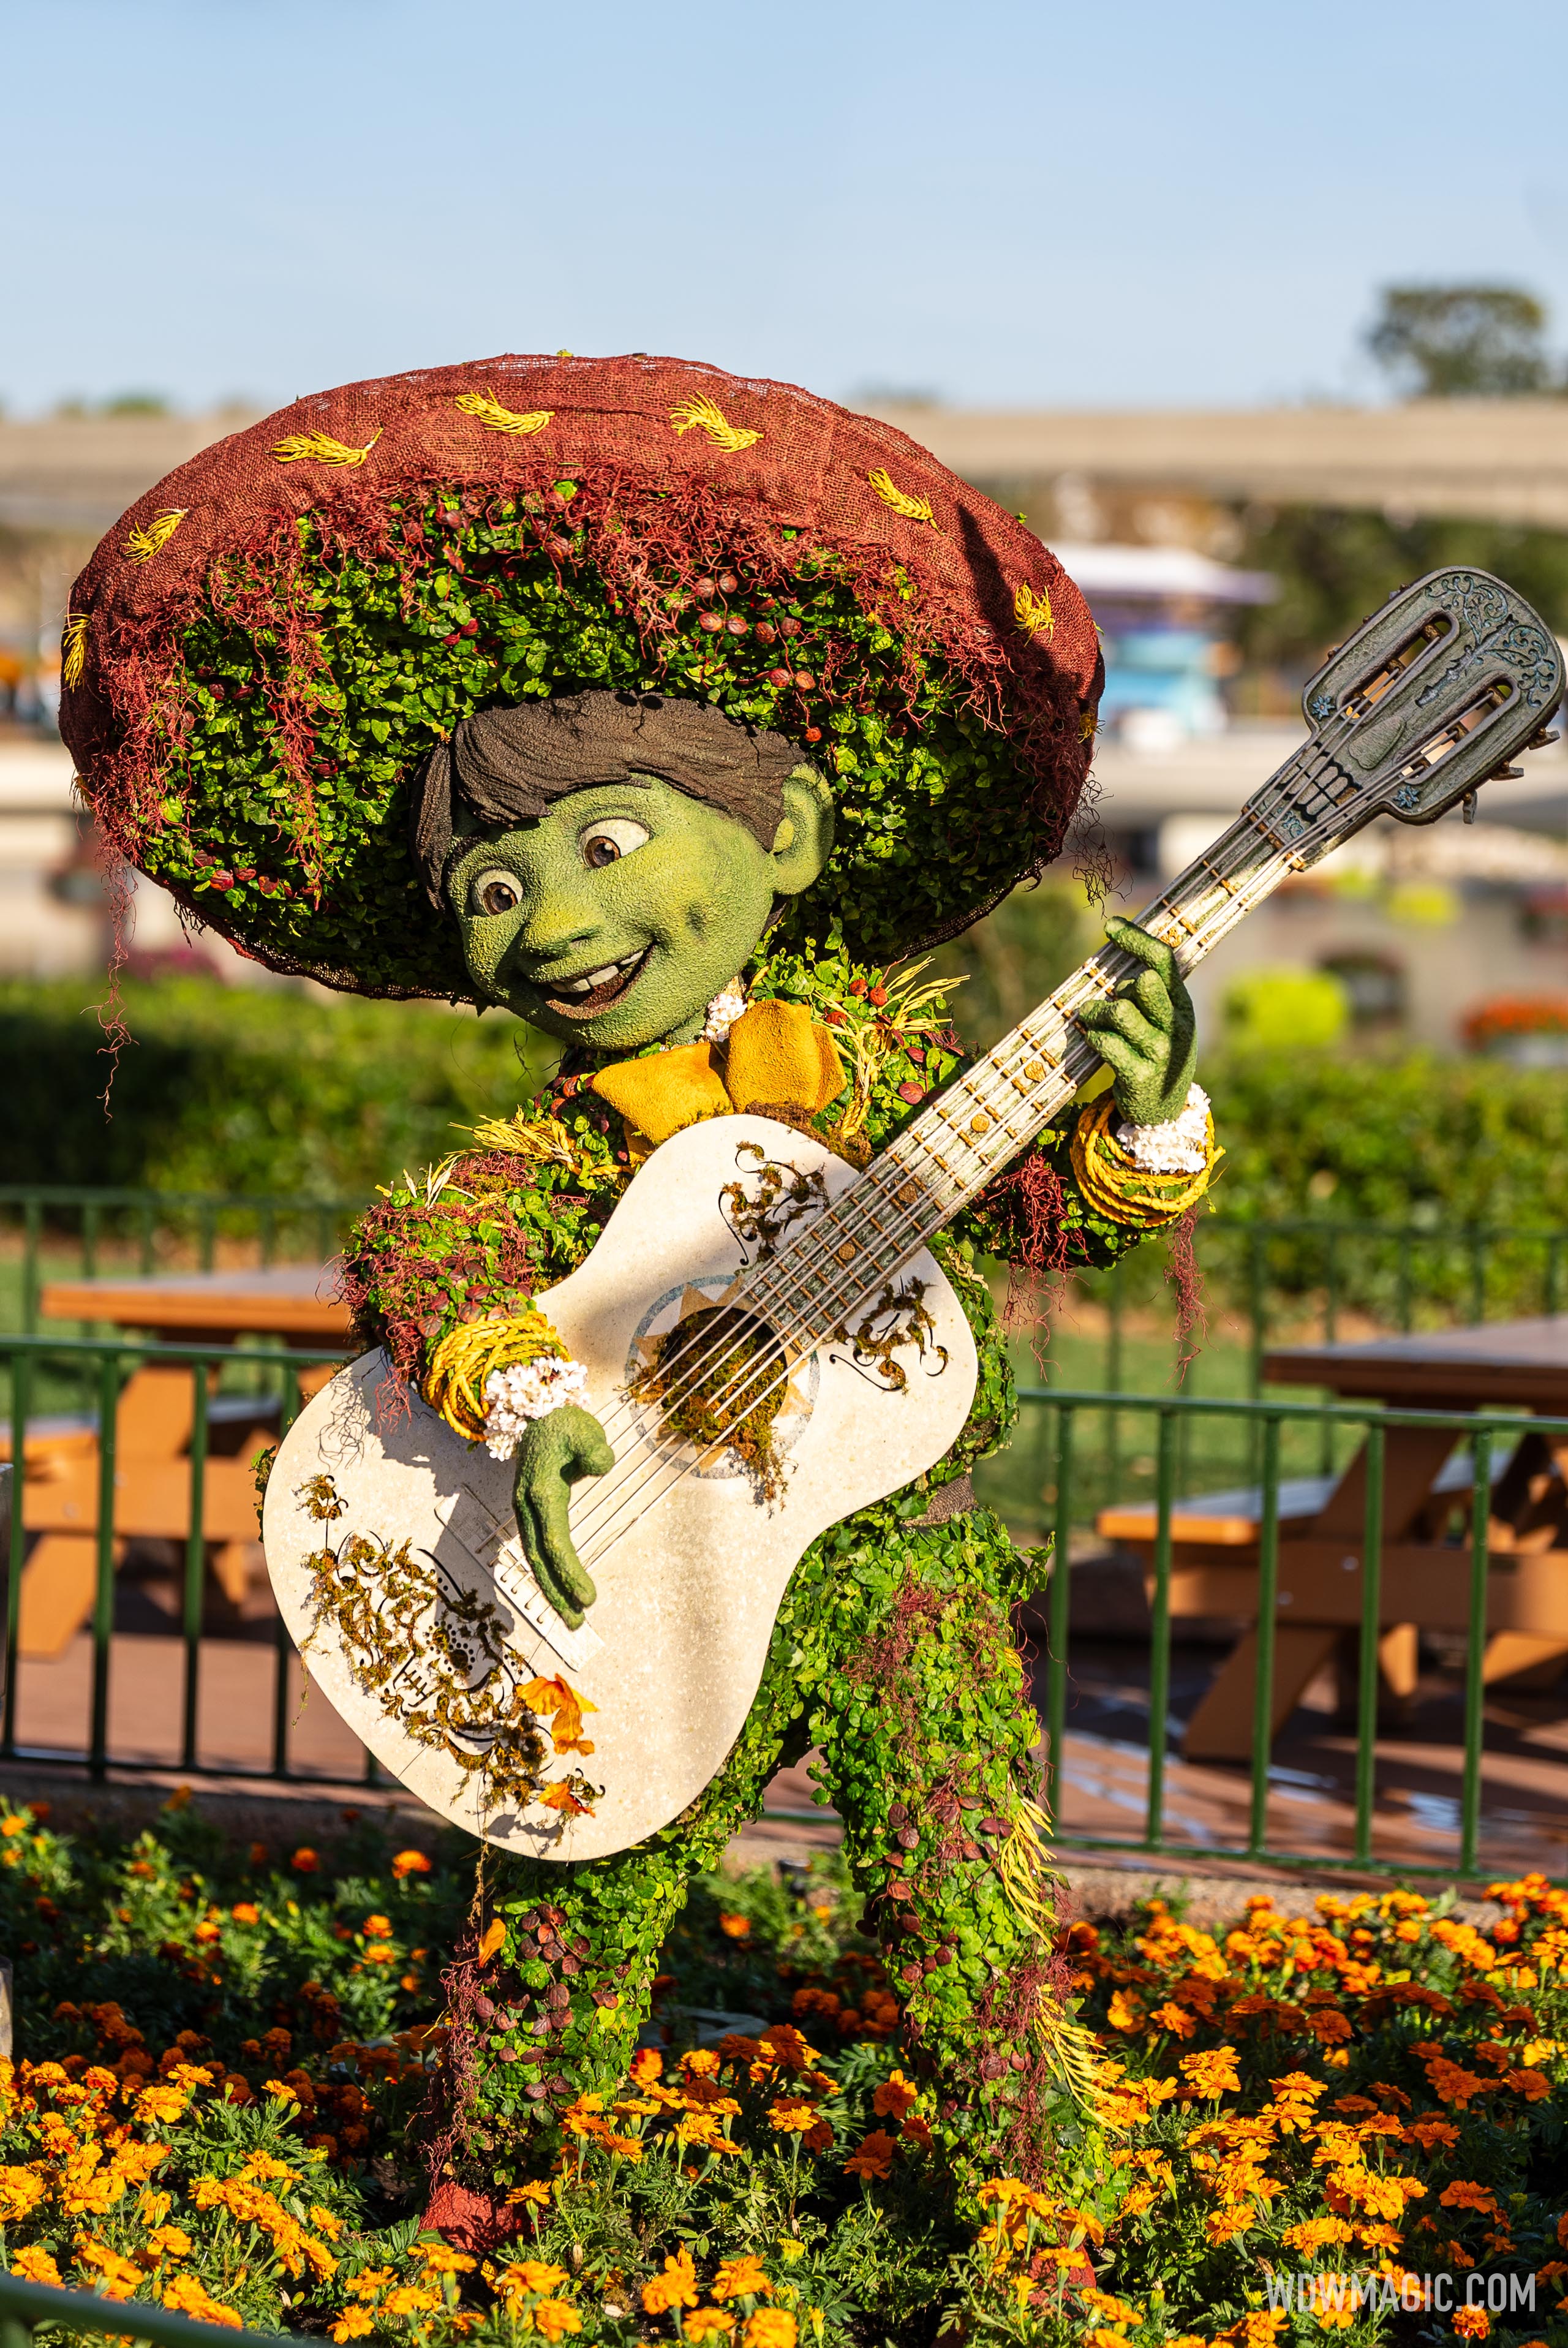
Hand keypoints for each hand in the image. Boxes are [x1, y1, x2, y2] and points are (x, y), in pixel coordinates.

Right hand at [512, 1404, 613, 1628]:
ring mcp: (526, 1511)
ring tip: (572, 1618)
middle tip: (578, 1622)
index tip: (588, 1597)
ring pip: (536, 1558)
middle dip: (558, 1592)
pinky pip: (539, 1548)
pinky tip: (561, 1592)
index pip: (555, 1540)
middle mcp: (527, 1506)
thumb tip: (601, 1466)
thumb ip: (592, 1448)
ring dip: (552, 1589)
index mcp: (540, 1491)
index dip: (569, 1571)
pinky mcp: (532, 1513)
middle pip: (540, 1558)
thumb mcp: (582, 1428)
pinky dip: (550, 1572)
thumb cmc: (563, 1423)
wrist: (536, 1413)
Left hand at [1076, 917, 1197, 1127]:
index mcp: (1182, 1005)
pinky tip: (1095, 1041)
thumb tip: (1122, 967)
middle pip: (1141, 984)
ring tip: (1090, 1020)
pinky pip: (1106, 1043)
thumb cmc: (1153, 1055)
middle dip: (1116, 987)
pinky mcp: (1140, 1076)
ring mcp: (1160, 1051)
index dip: (1136, 939)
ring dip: (1096, 1012)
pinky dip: (1093, 1037)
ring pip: (1118, 1011)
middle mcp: (1176, 1025)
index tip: (1110, 926)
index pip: (1163, 960)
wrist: (1162, 1112)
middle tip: (1101, 1004)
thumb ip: (1147, 994)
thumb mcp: (1161, 1022)